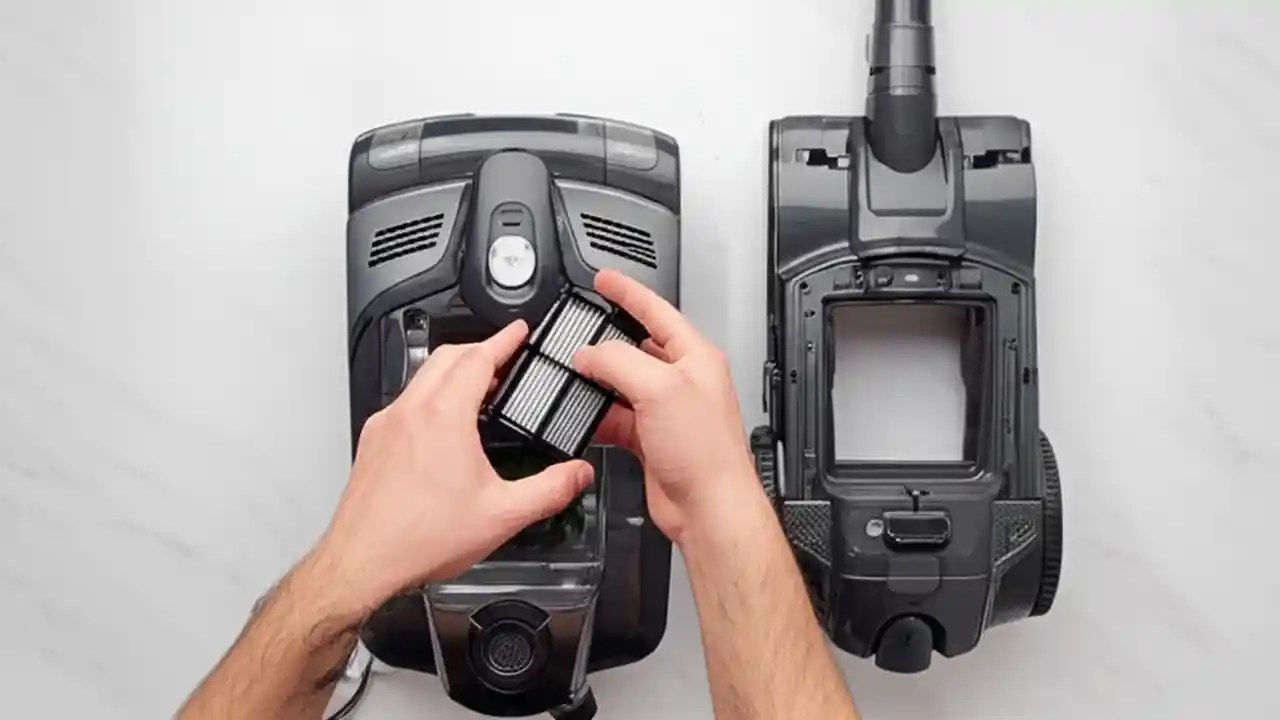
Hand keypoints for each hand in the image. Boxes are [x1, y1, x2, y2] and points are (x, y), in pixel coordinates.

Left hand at [315, 321, 593, 611]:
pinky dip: (431, 397)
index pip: (477, 357)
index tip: (518, 331)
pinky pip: (406, 403)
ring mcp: (386, 425)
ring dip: (454, 371)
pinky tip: (445, 424)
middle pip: (447, 357)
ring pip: (422, 377)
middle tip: (506, 354)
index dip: (503, 339)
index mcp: (443, 417)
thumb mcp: (501, 515)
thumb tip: (577, 475)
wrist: (362, 563)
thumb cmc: (417, 539)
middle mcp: (410, 412)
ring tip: (481, 386)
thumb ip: (549, 490)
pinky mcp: (373, 443)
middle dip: (480, 349)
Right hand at [573, 270, 760, 544]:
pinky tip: (583, 415)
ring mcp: (667, 411)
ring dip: (598, 381)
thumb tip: (589, 353)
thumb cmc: (706, 452)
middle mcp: (683, 381)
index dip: (628, 292)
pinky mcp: (652, 439)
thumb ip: (619, 362)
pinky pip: (617, 417)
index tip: (604, 279)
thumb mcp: (659, 389)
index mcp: (696, 357)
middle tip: (578, 330)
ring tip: (573, 374)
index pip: (657, 311)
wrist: (708, 507)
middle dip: (606, 341)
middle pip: (637, 347)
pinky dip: (598, 416)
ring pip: (623, 384)